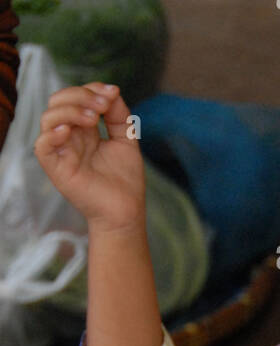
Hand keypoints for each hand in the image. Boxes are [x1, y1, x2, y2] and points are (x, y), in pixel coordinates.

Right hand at [34, 84, 145, 232]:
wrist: (126, 213)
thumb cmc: (126, 181)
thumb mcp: (126, 139)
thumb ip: (119, 114)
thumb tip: (111, 90)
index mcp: (84, 129)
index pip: (76, 96)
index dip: (91, 89)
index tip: (112, 94)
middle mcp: (70, 137)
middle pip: (59, 101)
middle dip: (80, 96)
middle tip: (102, 107)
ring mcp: (62, 152)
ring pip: (48, 118)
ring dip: (70, 111)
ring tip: (92, 119)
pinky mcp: (57, 170)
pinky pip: (42, 147)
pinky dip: (52, 135)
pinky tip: (69, 132)